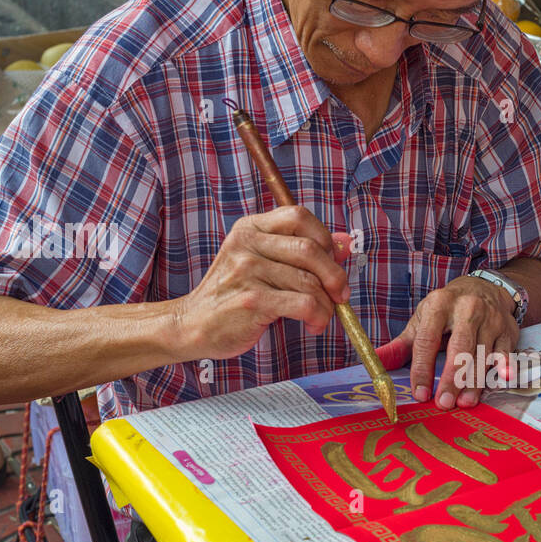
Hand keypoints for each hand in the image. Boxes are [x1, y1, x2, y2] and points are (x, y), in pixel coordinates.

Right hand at [172, 206, 349, 360]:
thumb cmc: (235, 295)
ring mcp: (247, 271)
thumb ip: (304, 252)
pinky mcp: (252, 300)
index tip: (332, 262)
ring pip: (310, 282)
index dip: (324, 238)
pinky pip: (303, 304)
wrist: (194, 325)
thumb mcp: (266, 265)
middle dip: (335, 276)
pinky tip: (312, 325)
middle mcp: (247, 243)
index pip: (299, 217)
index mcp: (251, 228)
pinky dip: (317, 317)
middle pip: (310, 249)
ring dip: (326, 305)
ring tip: (320, 317)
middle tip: (341, 295)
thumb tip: (346, 243)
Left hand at [377, 274, 518, 409]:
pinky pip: (505, 353)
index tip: (420, 393)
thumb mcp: (423, 320)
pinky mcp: (507, 330)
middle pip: (459, 348)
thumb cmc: (447, 310)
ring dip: (474, 382)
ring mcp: (490, 319)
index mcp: (439, 305)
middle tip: (444, 404)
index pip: (427, 341)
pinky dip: (503, 368)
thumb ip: (401, 345)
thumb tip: (375, 361)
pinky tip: (499, 381)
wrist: (484, 287)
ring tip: (464, 403)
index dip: (422, 369)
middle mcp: (467, 309)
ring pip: (482, 355)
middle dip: (451, 379)